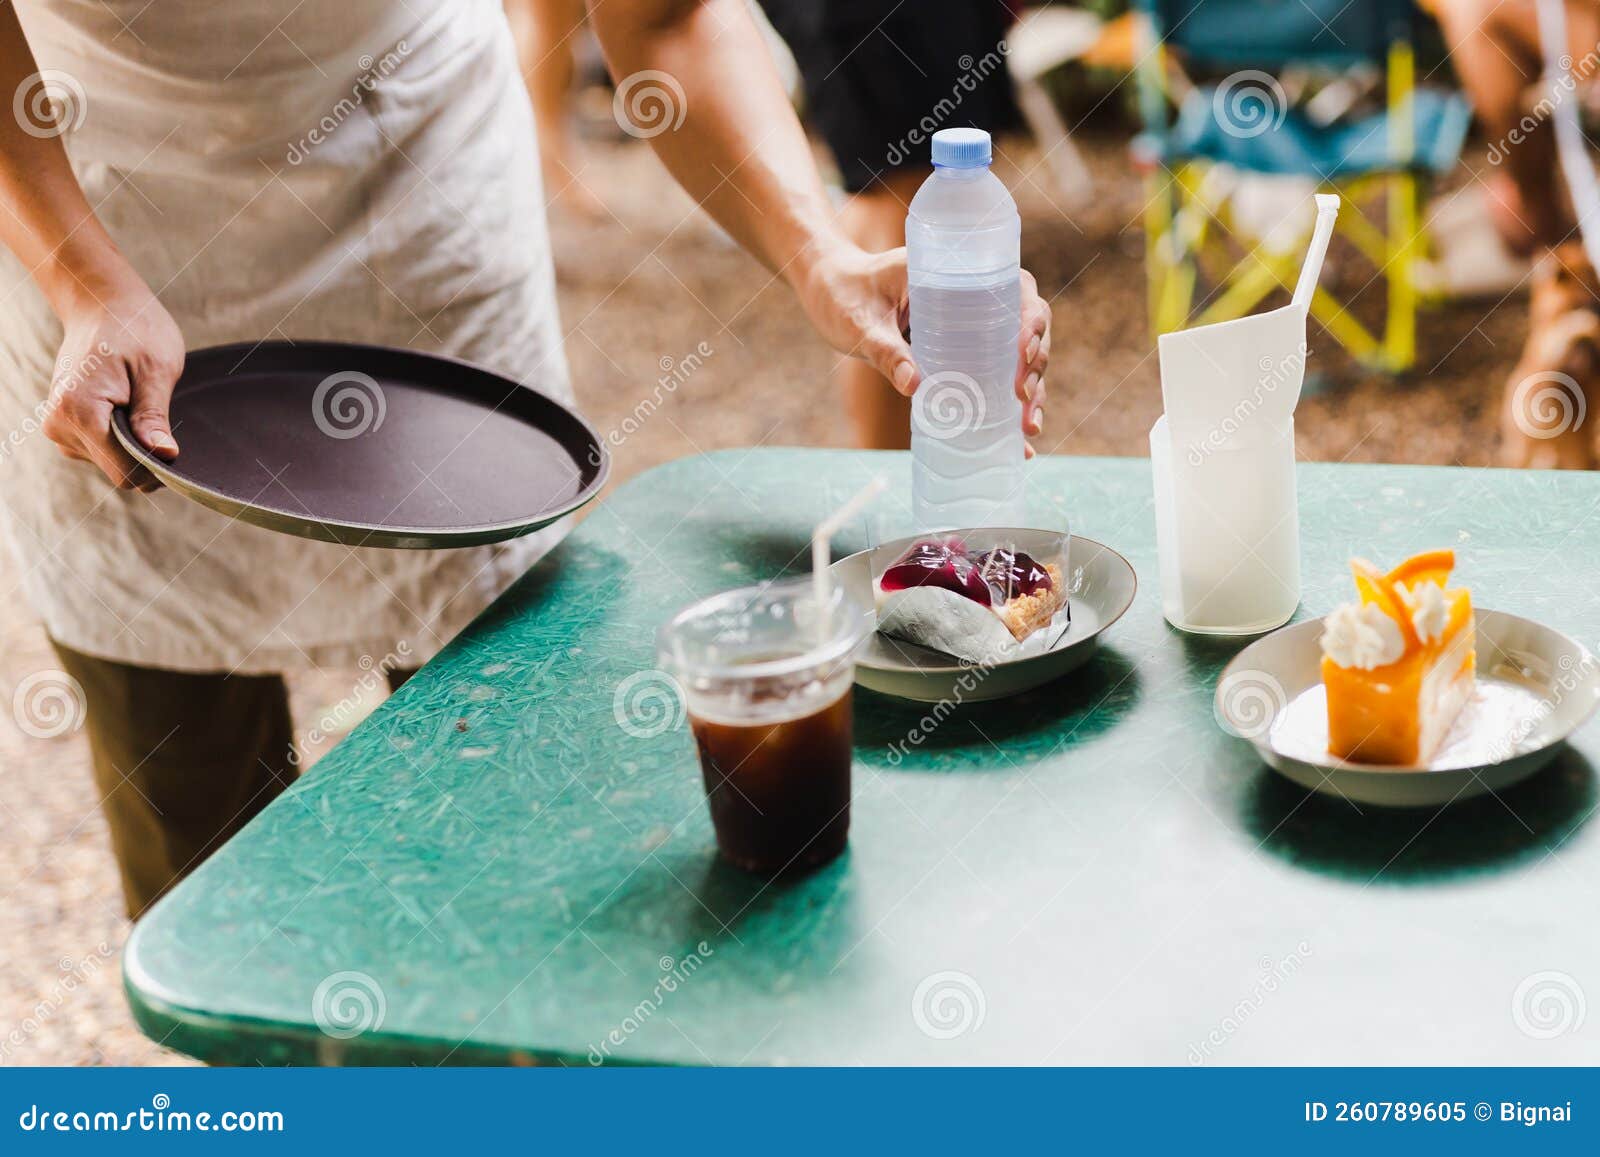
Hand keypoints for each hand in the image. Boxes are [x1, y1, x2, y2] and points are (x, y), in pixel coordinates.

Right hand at [43, 278, 183, 490]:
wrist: (102, 308)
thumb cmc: (135, 329)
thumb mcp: (156, 370)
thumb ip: (154, 416)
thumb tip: (164, 455)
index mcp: (78, 411)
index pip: (124, 471)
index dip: (156, 467)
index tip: (177, 446)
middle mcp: (60, 425)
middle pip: (118, 471)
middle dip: (145, 454)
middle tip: (158, 413)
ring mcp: (59, 429)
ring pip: (112, 464)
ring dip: (133, 445)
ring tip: (138, 403)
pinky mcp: (65, 428)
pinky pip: (103, 452)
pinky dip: (122, 439)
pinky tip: (127, 408)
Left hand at [794, 242, 1051, 454]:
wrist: (828, 293)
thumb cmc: (842, 294)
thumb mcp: (861, 321)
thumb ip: (884, 349)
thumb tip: (914, 385)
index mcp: (957, 272)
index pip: (1014, 288)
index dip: (1030, 319)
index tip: (1022, 350)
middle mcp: (973, 296)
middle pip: (1026, 325)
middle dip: (1036, 363)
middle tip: (1023, 398)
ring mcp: (970, 325)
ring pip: (1018, 354)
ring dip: (1032, 390)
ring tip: (1028, 429)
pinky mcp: (960, 352)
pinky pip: (995, 374)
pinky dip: (1010, 405)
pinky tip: (1018, 439)